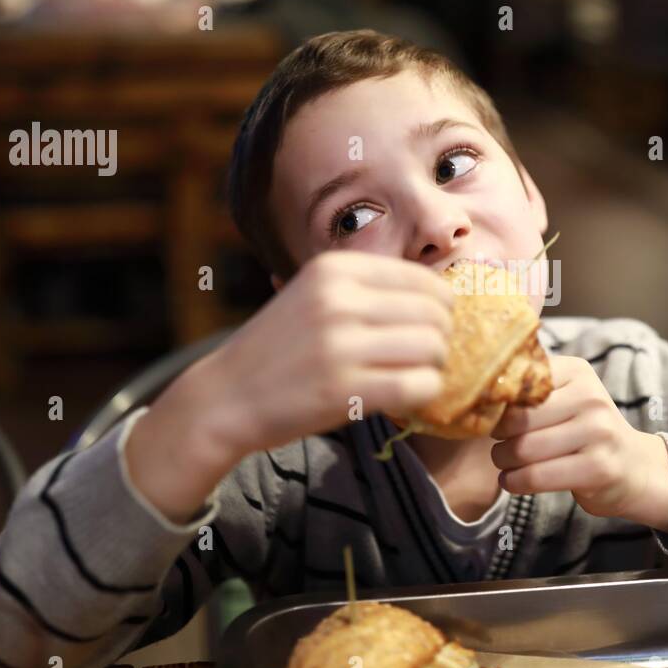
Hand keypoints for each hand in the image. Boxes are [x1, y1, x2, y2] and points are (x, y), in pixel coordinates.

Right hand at [128, 251, 453, 521]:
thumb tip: (441, 296)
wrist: (226, 396)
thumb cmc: (280, 349)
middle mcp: (338, 300)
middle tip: (422, 358)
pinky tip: (406, 397)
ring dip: (433, 367)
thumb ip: (368, 290)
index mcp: (335, 269)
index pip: (425, 281)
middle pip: (435, 315)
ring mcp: (340, 344)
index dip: (440, 309)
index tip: (426, 328)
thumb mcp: (315, 296)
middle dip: (440, 340)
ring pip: (433, 349)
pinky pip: (419, 385)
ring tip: (412, 376)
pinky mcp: (343, 388)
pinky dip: (424, 393)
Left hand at [489, 355, 667, 534]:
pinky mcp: (598, 467)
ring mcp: (598, 432)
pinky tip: (513, 481)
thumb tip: (476, 393)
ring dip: (503, 462)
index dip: (496, 406)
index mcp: (577, 372)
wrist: (634, 467)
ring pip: (524, 449)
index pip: (518, 385)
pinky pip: (536, 476)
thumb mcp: (566, 398)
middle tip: (498, 446)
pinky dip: (515, 482)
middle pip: (517, 419)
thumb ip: (530, 391)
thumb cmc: (586, 432)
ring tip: (505, 464)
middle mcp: (590, 397)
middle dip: (497, 438)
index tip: (492, 419)